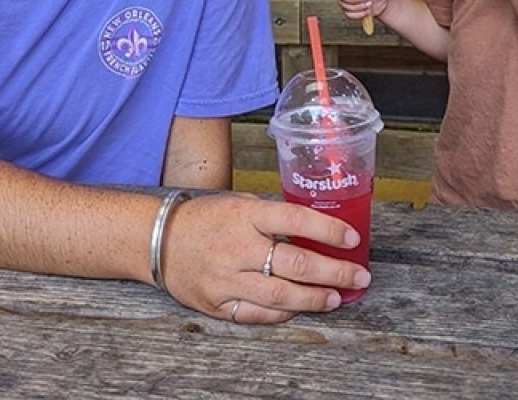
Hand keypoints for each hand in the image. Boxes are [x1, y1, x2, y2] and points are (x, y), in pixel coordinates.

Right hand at [160, 192, 370, 323]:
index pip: (296, 220)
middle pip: (297, 264)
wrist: (158, 239)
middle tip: (359, 277)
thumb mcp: (239, 204)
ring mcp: (227, 278)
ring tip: (337, 298)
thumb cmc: (205, 218)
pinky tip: (301, 308)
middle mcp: (238, 247)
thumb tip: (317, 230)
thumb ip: (273, 217)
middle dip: (335, 272)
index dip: (329, 231)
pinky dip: (284, 313)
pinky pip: (258, 314)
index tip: (352, 239)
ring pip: (281, 295)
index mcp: (246, 215)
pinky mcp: (217, 303)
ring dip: (315, 299)